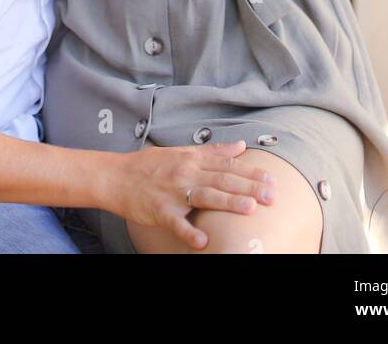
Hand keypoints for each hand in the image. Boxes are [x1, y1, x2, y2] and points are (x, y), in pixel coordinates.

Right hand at [111, 140, 275, 250]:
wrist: (116, 176)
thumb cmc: (150, 166)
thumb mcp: (181, 152)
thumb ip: (212, 151)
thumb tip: (240, 146)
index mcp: (192, 159)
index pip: (227, 164)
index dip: (250, 171)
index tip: (271, 179)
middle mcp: (185, 172)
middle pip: (222, 179)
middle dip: (248, 187)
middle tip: (271, 196)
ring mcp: (172, 192)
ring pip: (204, 196)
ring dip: (228, 202)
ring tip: (249, 209)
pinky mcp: (159, 210)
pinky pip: (176, 222)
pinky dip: (189, 232)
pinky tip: (203, 241)